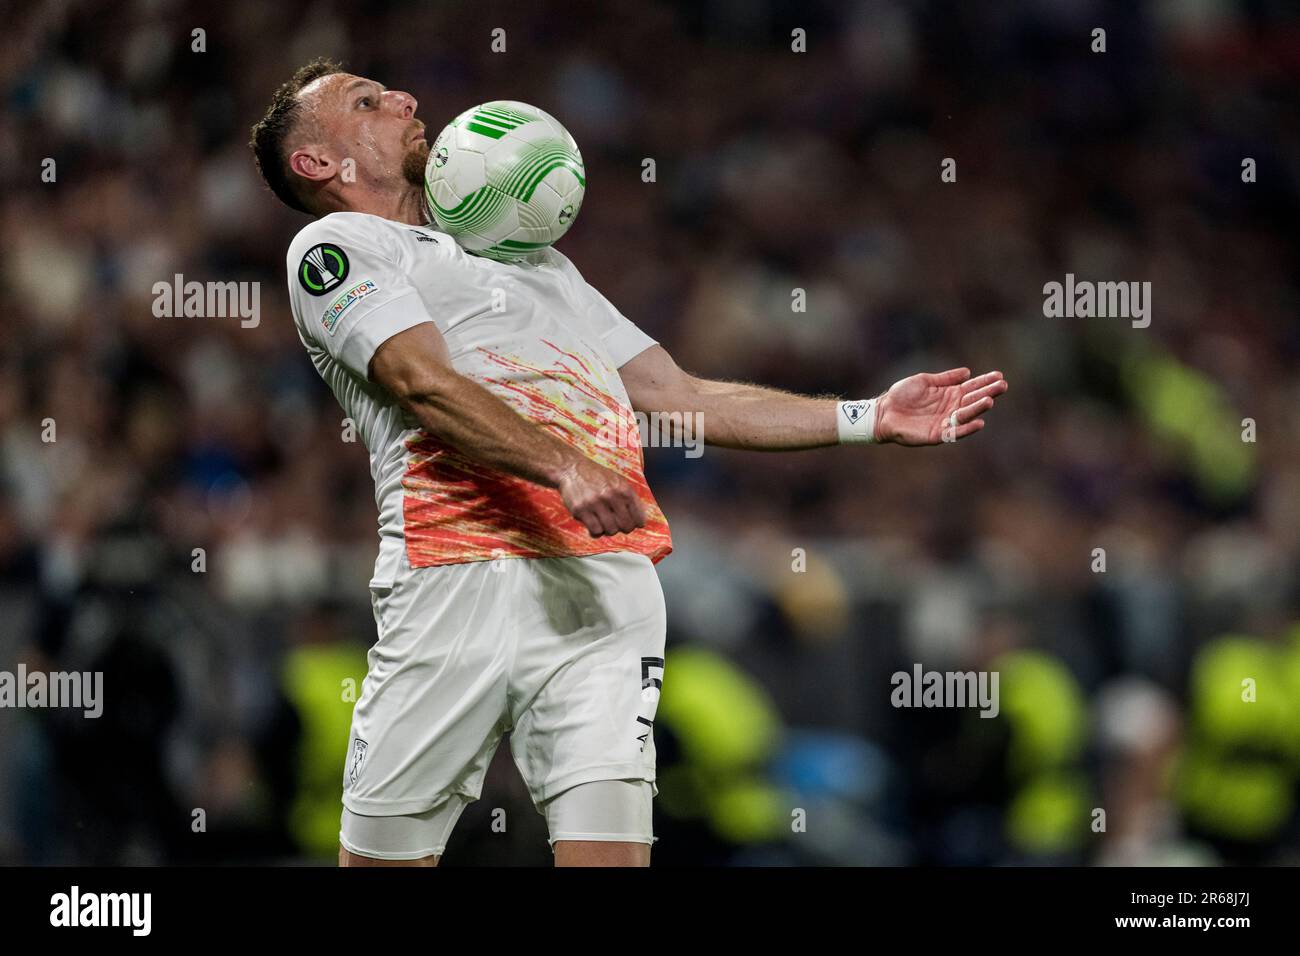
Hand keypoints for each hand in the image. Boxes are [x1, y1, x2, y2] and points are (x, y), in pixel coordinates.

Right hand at [555, 458, 647, 536]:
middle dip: (623, 528)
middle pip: (626, 526)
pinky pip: (595, 530)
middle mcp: (611, 496)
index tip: (634, 524)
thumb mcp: (617, 480)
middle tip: (618, 524)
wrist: (572, 469)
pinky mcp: (580, 510)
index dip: (637, 523)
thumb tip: (640, 519)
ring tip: (604, 522)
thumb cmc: (597, 476)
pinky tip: (594, 523)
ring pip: (611, 530)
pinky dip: (596, 530)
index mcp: (623, 489)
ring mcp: (595, 503)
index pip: (638, 516)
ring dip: (608, 529)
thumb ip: (629, 497)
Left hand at [874, 368, 1007, 445]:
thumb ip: (945, 378)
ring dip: (978, 409)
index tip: (999, 375)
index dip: (985, 382)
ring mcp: (945, 421)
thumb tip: (967, 372)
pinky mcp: (937, 434)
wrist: (883, 411)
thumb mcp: (925, 381)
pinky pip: (955, 432)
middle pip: (973, 400)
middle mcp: (951, 408)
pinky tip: (979, 423)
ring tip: (990, 400)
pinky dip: (967, 429)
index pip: (972, 387)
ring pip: (966, 415)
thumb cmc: (902, 395)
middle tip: (1002, 386)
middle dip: (988, 393)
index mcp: (949, 394)